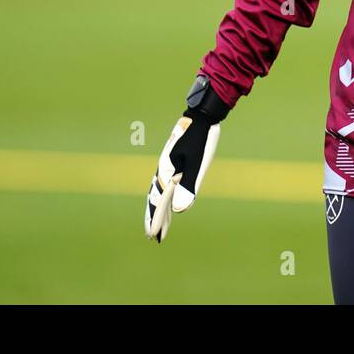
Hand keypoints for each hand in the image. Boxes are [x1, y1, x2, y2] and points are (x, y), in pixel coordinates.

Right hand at [144, 74, 229, 242]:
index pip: (158, 201)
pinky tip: (169, 201)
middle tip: (152, 236)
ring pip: (159, 193)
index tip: (153, 235)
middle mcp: (164, 171)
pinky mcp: (175, 163)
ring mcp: (168, 166)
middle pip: (155, 199)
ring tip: (159, 224)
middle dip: (154, 217)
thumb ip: (189, 186)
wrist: (200, 117)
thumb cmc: (200, 139)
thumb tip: (180, 210)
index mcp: (166, 172)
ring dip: (159, 209)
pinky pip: (166, 185)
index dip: (156, 219)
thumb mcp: (197, 163)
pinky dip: (165, 197)